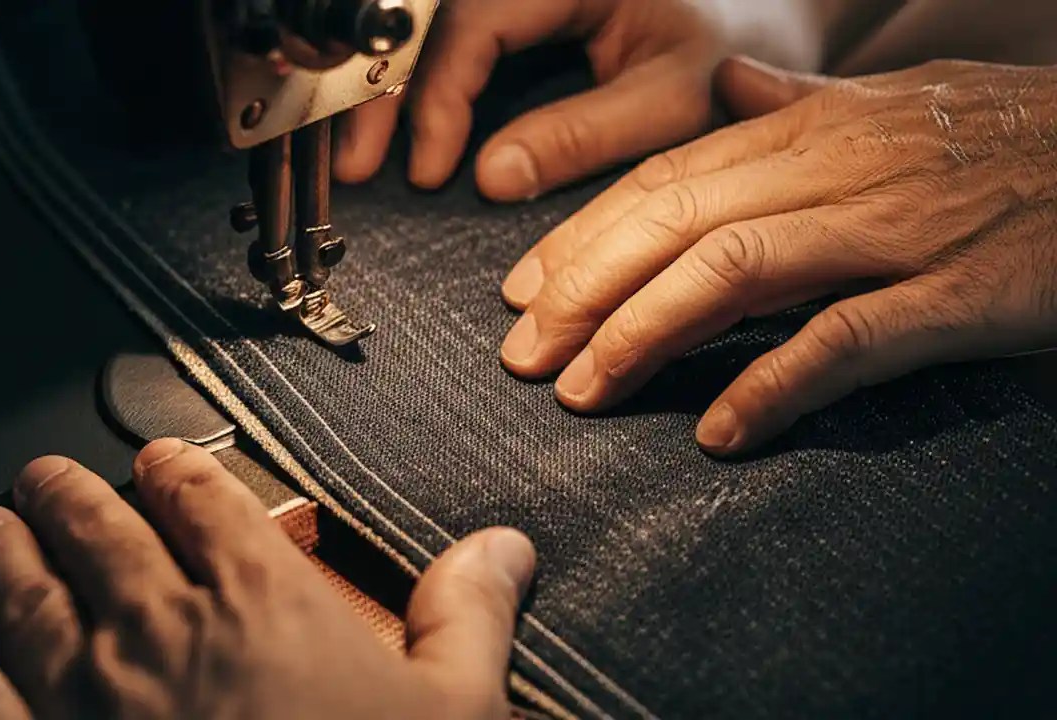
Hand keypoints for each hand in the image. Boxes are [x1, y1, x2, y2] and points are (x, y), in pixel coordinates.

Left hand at [0, 440, 535, 718]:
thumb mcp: (452, 708)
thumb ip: (467, 614)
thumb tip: (503, 550)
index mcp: (259, 599)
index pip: (198, 491)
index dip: (175, 464)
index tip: (163, 461)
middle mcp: (161, 627)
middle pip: (94, 521)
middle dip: (69, 490)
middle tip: (53, 479)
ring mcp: (89, 692)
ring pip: (20, 583)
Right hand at [333, 0, 824, 201]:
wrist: (765, 16)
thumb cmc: (734, 51)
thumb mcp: (673, 100)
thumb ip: (585, 134)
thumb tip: (491, 176)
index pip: (475, 20)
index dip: (438, 96)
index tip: (427, 168)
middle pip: (426, 13)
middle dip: (379, 89)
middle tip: (352, 165)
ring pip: (423, 21)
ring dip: (383, 85)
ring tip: (355, 151)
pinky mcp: (514, 5)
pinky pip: (448, 35)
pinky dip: (415, 82)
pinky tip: (394, 127)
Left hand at [499, 57, 1056, 454]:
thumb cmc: (1013, 135)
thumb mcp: (897, 101)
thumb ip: (801, 100)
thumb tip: (727, 83)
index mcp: (813, 127)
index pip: (666, 178)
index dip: (583, 235)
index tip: (521, 289)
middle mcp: (837, 169)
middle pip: (678, 222)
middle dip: (584, 290)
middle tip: (523, 354)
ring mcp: (896, 231)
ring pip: (737, 270)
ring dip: (644, 332)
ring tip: (584, 390)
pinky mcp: (958, 294)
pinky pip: (846, 340)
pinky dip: (773, 383)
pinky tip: (717, 430)